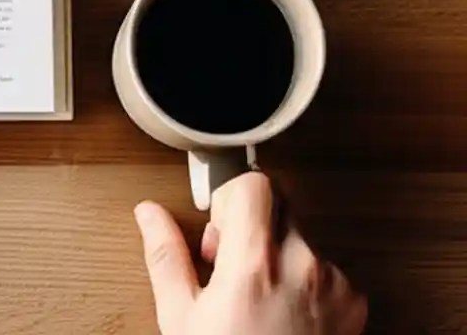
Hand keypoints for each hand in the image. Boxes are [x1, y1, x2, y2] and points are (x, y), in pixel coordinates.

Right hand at [135, 173, 366, 334]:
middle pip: (278, 206)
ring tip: (256, 295)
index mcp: (253, 264)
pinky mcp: (353, 303)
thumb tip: (148, 213)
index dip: (229, 198)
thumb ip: (166, 255)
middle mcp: (301, 266)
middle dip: (251, 225)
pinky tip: (283, 311)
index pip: (253, 186)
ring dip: (278, 253)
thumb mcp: (181, 316)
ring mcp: (333, 284)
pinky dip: (304, 279)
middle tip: (229, 263)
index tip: (218, 224)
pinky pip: (327, 267)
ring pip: (302, 237)